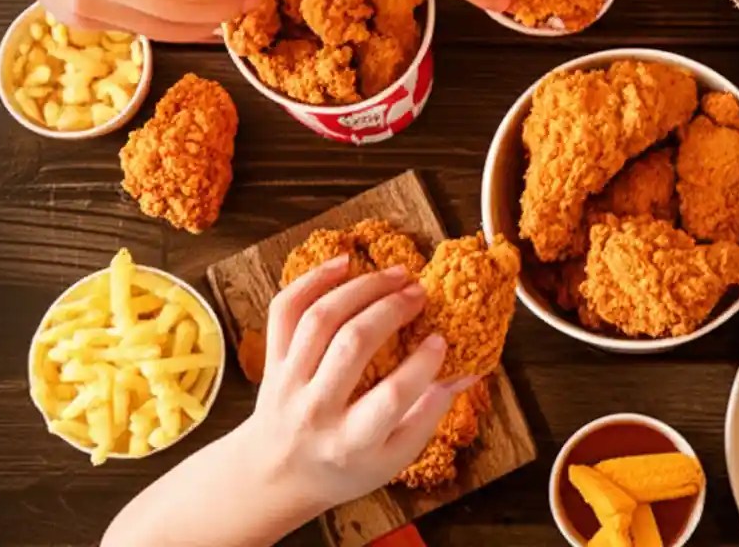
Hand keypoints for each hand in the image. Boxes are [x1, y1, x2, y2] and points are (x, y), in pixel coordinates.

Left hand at [244, 257, 474, 506]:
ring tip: (395, 274)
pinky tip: (344, 263)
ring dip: (361, 288)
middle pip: (352, 344)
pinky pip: (285, 311)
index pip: (391, 396)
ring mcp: (288, 382)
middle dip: (391, 309)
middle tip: (419, 292)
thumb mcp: (394, 457)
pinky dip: (311, 280)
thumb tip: (466, 371)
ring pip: (319, 319)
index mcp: (352, 442)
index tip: (441, 339)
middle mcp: (315, 410)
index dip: (421, 364)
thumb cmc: (345, 466)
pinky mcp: (272, 361)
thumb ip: (430, 414)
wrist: (276, 475)